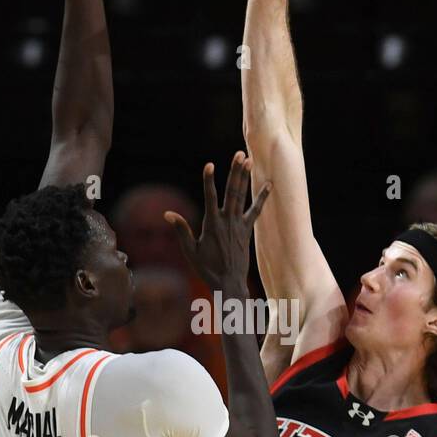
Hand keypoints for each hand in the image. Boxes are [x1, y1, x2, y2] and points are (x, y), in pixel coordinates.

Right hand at [164, 151, 270, 291]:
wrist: (229, 283)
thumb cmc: (207, 269)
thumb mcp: (190, 251)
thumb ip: (181, 230)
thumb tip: (167, 214)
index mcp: (212, 225)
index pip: (210, 198)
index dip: (209, 181)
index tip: (209, 165)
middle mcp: (228, 222)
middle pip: (232, 192)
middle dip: (235, 172)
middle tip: (239, 154)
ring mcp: (239, 225)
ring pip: (242, 197)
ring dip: (245, 178)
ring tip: (249, 160)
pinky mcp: (247, 230)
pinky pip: (256, 211)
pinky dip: (262, 198)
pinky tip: (269, 185)